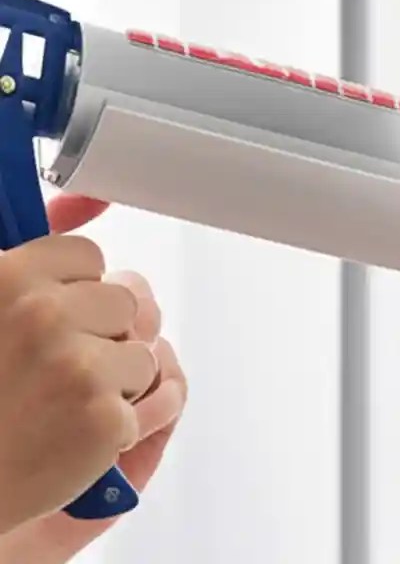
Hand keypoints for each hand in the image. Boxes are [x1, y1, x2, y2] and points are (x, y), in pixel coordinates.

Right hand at [0, 195, 187, 563]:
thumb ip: (41, 249)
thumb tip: (92, 197)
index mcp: (7, 277)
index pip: (88, 258)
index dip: (71, 292)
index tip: (46, 319)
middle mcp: (43, 316)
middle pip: (125, 302)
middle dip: (97, 335)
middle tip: (48, 372)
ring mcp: (79, 367)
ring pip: (144, 350)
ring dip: (114, 379)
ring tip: (58, 405)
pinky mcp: (106, 419)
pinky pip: (157, 398)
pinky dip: (127, 419)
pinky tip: (82, 431)